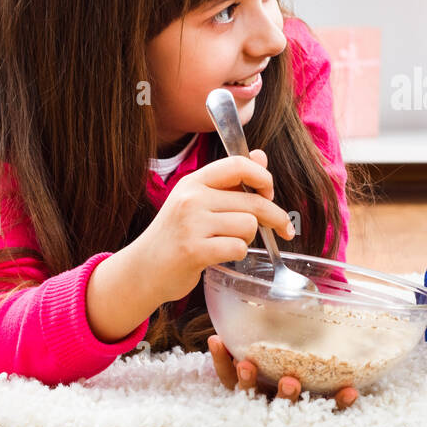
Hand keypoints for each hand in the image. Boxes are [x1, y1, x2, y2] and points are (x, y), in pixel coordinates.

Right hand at [122, 149, 296, 305]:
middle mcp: (192, 198)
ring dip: (248, 238)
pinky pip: (238, 247)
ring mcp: (191, 224)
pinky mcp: (194, 251)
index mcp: (194, 181)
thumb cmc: (176, 234)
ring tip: (228, 242)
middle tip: (283, 228)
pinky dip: (237, 253)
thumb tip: (261, 156)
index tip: (270, 194)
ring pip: (249, 225)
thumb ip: (230, 180)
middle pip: (253, 202)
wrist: (143, 270)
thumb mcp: (197, 200)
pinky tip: (221, 255)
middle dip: (274, 217)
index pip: (238, 164)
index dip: (263, 177)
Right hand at [207, 334, 359, 408]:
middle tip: (248, 365)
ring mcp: (297, 405)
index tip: (217, 340)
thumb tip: (266, 276)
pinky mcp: (324, 408)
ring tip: (291, 382)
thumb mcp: (279, 336)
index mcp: (256, 380)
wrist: (332, 371)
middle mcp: (272, 395)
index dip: (221, 359)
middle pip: (254, 394)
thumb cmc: (297, 348)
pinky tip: (351, 390)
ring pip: (289, 406)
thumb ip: (269, 319)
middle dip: (248, 381)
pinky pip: (332, 407)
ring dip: (287, 395)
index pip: (229, 375)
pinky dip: (340, 400)